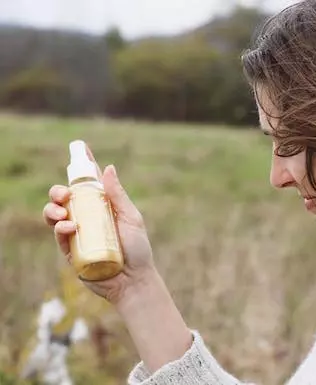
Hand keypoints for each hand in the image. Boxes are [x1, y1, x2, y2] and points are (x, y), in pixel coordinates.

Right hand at [43, 145, 156, 305]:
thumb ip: (118, 195)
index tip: (79, 148)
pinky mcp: (71, 252)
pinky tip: (68, 226)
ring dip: (53, 210)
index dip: (83, 166)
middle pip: (65, 199)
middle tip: (63, 194)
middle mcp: (88, 218)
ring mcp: (78, 234)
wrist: (134, 280)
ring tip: (62, 213)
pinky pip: (59, 237)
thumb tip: (108, 168)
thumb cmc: (138, 249)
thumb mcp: (131, 218)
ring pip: (55, 216)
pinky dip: (60, 229)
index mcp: (103, 207)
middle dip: (58, 192)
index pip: (89, 184)